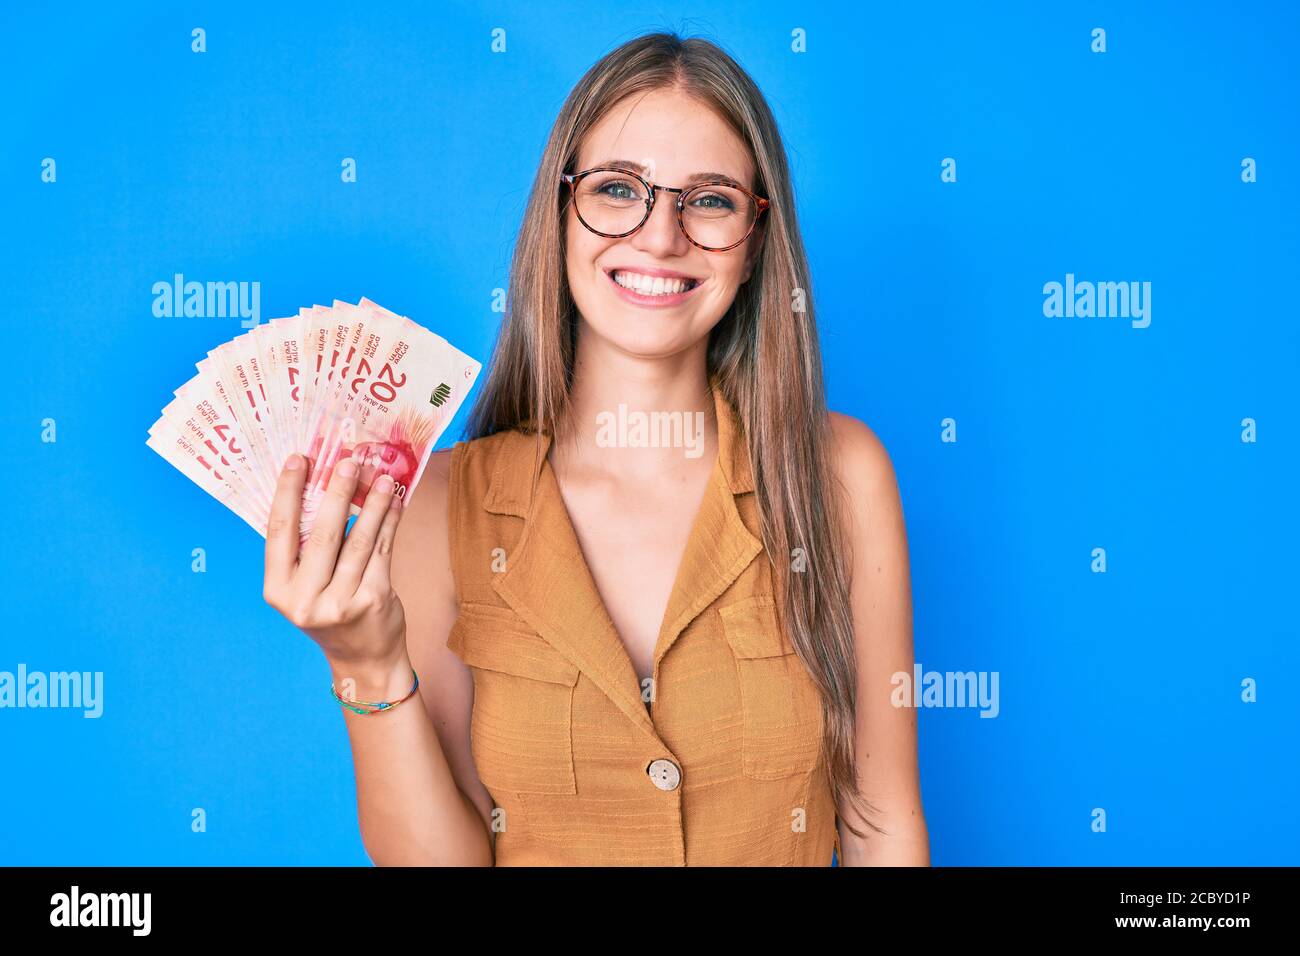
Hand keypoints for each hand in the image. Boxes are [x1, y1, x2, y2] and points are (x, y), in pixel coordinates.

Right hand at [263, 452, 406, 669]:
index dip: (288, 492)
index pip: (279, 531)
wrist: (363, 658)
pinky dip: (389, 523)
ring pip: (359, 540)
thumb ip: (306, 546)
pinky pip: (383, 551)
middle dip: (337, 492)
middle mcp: (305, 600)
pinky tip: (396, 503)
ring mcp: (341, 603)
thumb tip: (321, 484)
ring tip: (382, 477)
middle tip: (349, 461)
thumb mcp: (305, 585)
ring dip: (372, 504)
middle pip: (322, 533)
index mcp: (278, 590)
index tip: (299, 459)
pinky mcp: (373, 601)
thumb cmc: (331, 610)